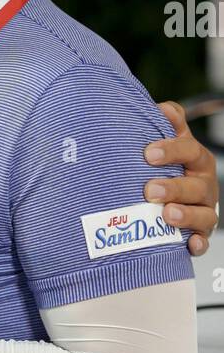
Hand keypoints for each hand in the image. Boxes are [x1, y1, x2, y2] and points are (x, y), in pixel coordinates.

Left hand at [144, 101, 219, 255]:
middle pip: (196, 186)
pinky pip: (203, 240)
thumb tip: (160, 108)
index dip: (171, 150)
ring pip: (204, 214)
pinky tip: (189, 244)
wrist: (177, 195)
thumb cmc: (170, 166)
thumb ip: (168, 123)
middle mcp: (204, 184)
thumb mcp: (170, 141)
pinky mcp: (200, 233)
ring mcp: (204, 210)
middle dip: (174, 187)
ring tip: (166, 214)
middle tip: (150, 190)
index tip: (149, 154)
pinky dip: (198, 243)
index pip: (189, 150)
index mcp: (196, 159)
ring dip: (186, 216)